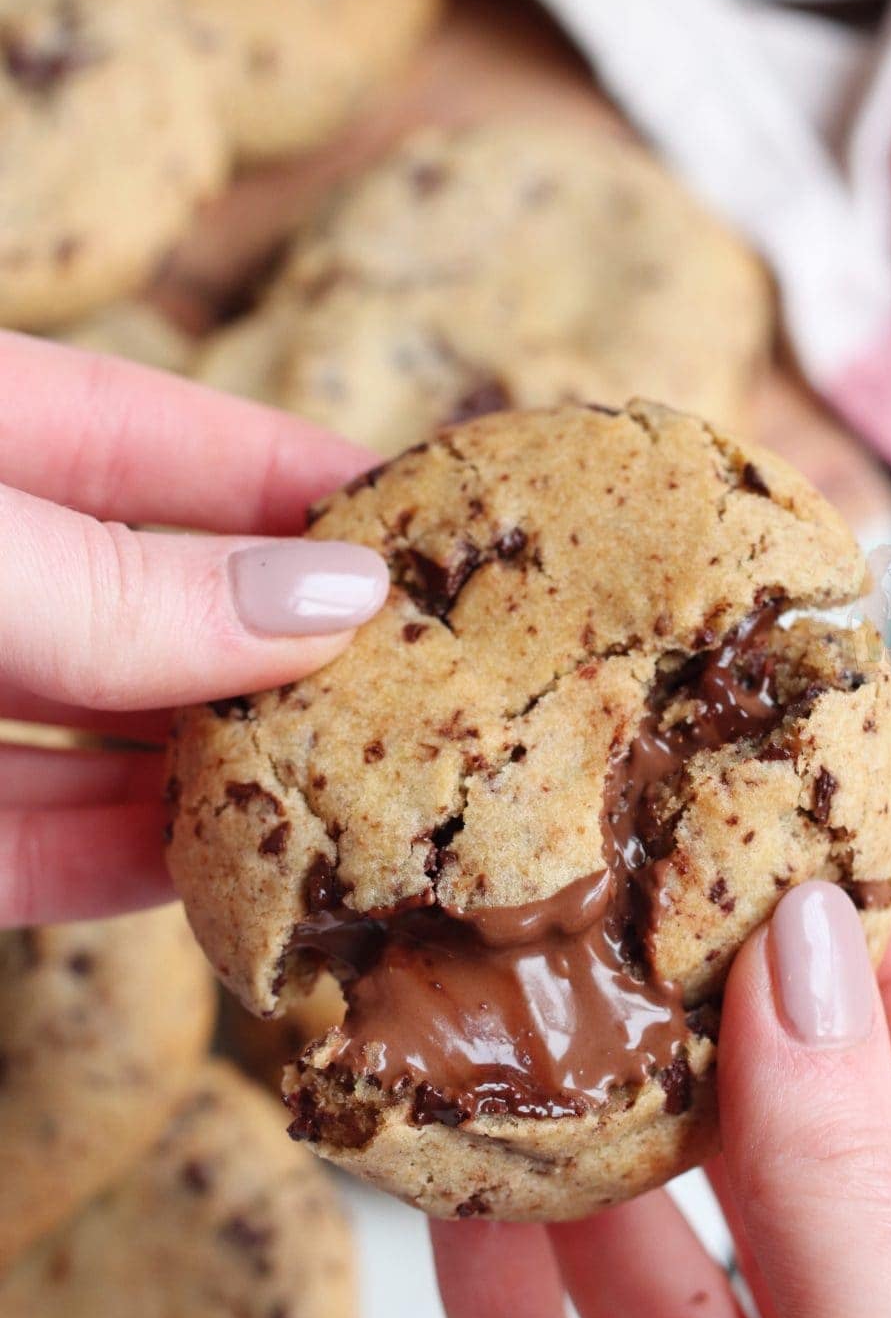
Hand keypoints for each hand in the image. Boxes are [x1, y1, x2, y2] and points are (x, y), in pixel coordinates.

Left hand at [0, 331, 387, 926]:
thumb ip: (114, 585)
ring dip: (221, 774)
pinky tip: (225, 882)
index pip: (150, 435)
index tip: (423, 517)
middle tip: (424, 685)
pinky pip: (33, 852)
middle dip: (277, 643)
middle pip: (147, 603)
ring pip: (100, 741)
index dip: (286, 473)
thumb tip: (332, 601)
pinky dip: (123, 868)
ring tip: (362, 800)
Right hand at [433, 885, 890, 1317]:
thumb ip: (851, 1192)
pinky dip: (493, 1300)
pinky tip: (460, 1191)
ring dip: (590, 1172)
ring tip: (530, 1032)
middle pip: (801, 1207)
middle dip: (719, 1064)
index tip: (807, 864)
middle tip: (641, 929)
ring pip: (655, 1303)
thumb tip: (809, 958)